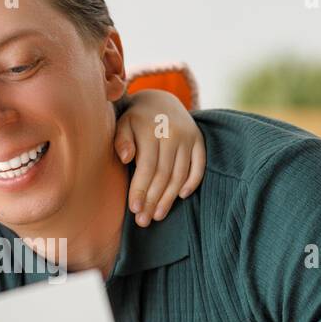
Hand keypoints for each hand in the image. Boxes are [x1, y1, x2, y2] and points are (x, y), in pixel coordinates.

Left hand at [113, 88, 205, 226]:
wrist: (161, 100)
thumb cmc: (136, 120)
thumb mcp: (123, 124)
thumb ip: (121, 140)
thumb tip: (125, 158)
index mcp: (152, 130)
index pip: (147, 167)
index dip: (141, 190)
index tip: (135, 209)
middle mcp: (173, 133)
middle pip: (164, 175)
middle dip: (153, 200)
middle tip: (143, 221)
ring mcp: (189, 136)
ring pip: (180, 174)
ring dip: (169, 198)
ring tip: (158, 216)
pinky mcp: (199, 140)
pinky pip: (199, 165)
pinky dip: (192, 182)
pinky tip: (181, 197)